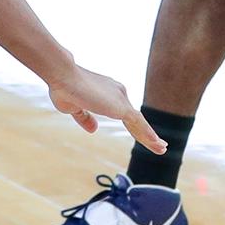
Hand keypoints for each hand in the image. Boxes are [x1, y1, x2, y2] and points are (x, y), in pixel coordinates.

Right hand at [48, 65, 165, 151]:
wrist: (63, 76)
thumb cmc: (64, 88)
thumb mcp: (74, 108)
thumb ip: (85, 118)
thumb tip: (94, 129)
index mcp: (108, 92)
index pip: (124, 112)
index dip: (132, 124)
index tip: (138, 133)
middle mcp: (118, 94)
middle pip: (135, 118)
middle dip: (145, 132)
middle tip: (158, 144)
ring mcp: (121, 100)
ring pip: (140, 123)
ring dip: (150, 137)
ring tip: (161, 149)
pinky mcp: (121, 107)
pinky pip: (139, 124)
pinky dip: (149, 134)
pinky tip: (157, 144)